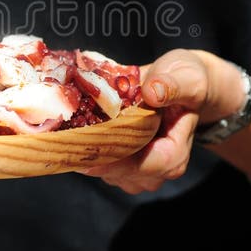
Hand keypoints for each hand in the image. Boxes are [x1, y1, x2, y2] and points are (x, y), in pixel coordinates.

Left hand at [80, 49, 243, 193]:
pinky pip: (100, 163)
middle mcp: (157, 168)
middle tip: (64, 139)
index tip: (86, 155)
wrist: (180, 82)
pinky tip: (77, 127)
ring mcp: (138, 169)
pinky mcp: (122, 163)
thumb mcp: (186, 76)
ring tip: (70, 129)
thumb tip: (152, 93)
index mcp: (174, 153)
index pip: (143, 166)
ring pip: (106, 171)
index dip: (114, 163)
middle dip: (92, 156)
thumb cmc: (186, 80)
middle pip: (119, 173)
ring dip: (86, 152)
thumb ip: (173, 85)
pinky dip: (86, 147)